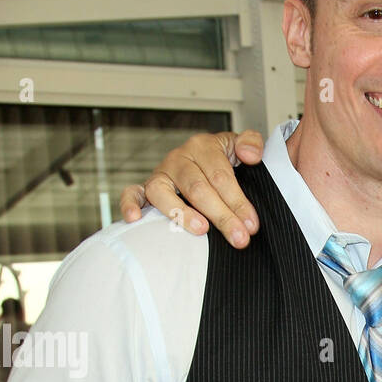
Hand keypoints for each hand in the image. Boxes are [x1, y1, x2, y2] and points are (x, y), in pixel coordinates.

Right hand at [117, 129, 263, 247]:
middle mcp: (179, 158)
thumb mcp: (241, 148)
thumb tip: (250, 155)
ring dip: (182, 213)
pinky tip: (135, 219)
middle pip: (197, 188)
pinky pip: (133, 194)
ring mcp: (160, 174)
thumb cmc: (224, 162)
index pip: (221, 177)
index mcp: (203, 147)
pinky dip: (129, 205)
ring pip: (164, 193)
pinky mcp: (145, 189)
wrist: (204, 165)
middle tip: (238, 238)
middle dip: (221, 216)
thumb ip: (252, 144)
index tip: (251, 225)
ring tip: (202, 230)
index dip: (238, 202)